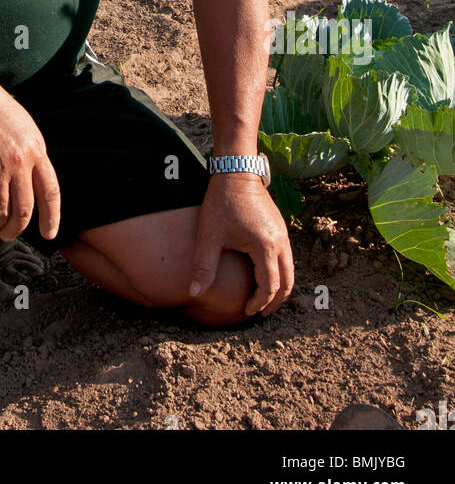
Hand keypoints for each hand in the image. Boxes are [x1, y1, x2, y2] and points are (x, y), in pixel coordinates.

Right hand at [0, 67, 60, 242]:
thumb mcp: (22, 126)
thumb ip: (30, 153)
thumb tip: (33, 182)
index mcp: (35, 149)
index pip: (50, 192)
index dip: (52, 217)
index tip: (49, 234)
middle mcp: (18, 161)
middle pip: (24, 210)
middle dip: (16, 228)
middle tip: (8, 233)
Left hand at [189, 175, 293, 316]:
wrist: (236, 171)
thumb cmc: (221, 201)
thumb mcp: (209, 235)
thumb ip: (203, 266)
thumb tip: (194, 293)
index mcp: (265, 247)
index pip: (269, 286)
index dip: (258, 303)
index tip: (246, 311)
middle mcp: (280, 242)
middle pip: (287, 282)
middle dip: (275, 301)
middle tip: (260, 313)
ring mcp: (283, 234)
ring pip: (290, 270)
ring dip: (280, 287)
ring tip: (263, 299)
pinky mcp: (280, 227)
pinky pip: (287, 257)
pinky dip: (280, 272)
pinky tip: (264, 275)